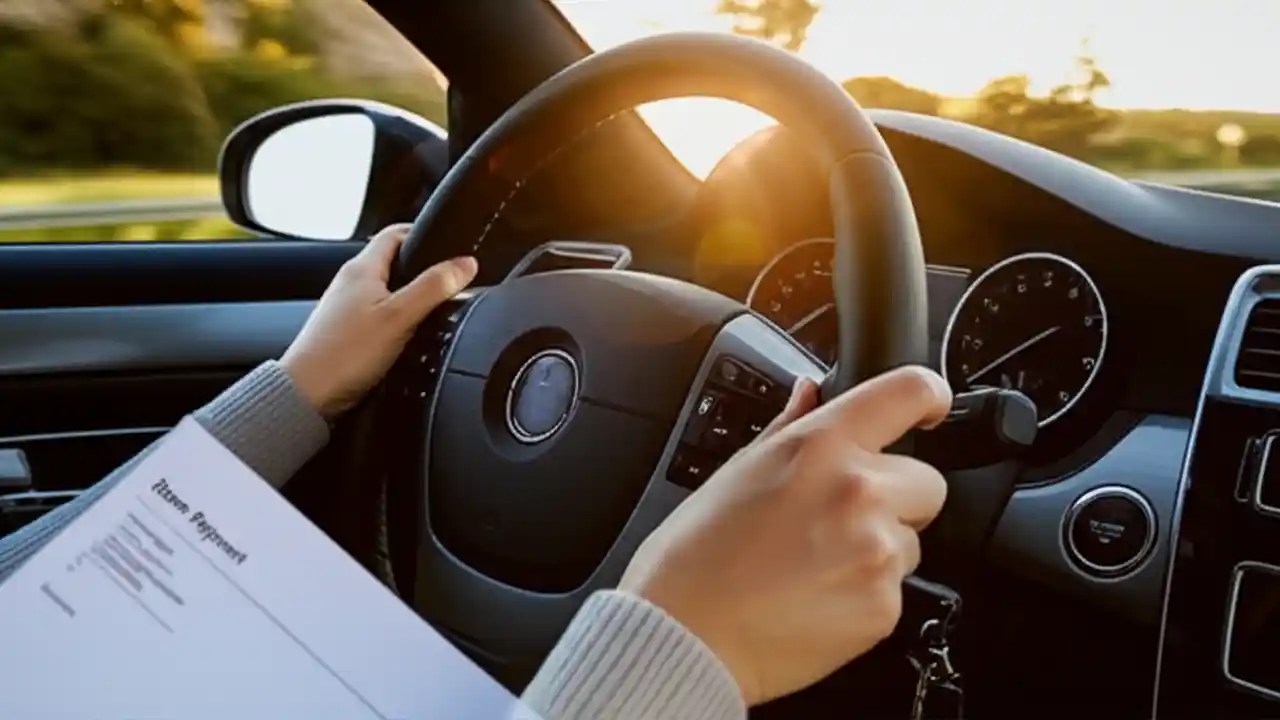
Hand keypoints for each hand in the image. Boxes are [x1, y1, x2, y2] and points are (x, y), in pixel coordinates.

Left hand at [281, 224, 477, 419]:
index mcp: (361, 268)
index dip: (423, 234)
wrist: (308, 393)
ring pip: (385, 289)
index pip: (396, 233)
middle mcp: (350, 282)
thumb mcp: (399, 316)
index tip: (448, 247)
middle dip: (421, 269)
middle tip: (446, 282)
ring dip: (409, 296)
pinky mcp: (345, 330)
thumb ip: (433, 287)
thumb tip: (464, 264)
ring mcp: (345, 306)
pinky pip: (377, 314)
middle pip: (392, 261)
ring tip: (430, 310)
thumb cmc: (343, 355)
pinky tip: (406, 335)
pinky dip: (396, 318)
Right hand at [619, 367, 951, 705]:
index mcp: (820, 446)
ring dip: (880, 548)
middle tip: (840, 520)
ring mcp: (877, 551)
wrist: (686, 635)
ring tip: (816, 565)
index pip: (909, 393)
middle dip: (896, 497)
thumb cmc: (695, 556)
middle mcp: (858, 491)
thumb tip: (811, 393)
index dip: (929, 396)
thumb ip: (790, 427)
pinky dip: (866, 594)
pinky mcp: (884, 606)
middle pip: (927, 481)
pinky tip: (817, 597)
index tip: (931, 408)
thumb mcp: (737, 471)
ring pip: (912, 540)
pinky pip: (896, 589)